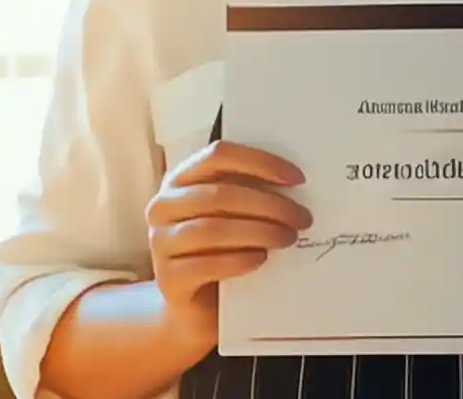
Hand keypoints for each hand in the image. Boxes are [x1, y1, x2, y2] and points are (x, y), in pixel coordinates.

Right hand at [145, 141, 312, 336]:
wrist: (194, 306)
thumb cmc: (220, 249)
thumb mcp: (234, 216)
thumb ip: (251, 195)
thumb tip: (296, 186)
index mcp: (181, 179)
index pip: (219, 155)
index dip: (260, 163)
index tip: (297, 178)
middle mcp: (164, 206)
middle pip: (220, 194)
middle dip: (269, 205)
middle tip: (302, 217)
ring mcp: (160, 242)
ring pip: (212, 229)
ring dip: (258, 232)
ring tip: (288, 237)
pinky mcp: (167, 279)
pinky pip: (204, 265)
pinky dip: (237, 260)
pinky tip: (261, 259)